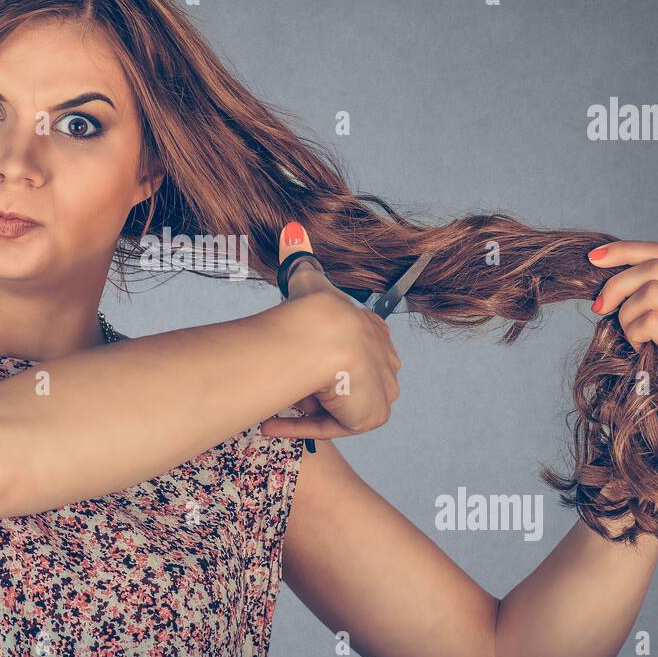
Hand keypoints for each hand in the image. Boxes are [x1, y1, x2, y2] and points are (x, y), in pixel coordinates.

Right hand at [260, 222, 402, 441]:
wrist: (322, 333)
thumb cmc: (310, 306)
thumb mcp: (306, 277)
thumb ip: (298, 255)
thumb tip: (292, 228)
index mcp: (373, 328)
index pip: (360, 350)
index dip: (327, 363)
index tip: (299, 368)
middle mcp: (383, 357)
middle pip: (350, 383)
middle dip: (318, 389)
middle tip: (283, 385)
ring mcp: (381, 388)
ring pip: (341, 406)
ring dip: (309, 407)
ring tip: (278, 398)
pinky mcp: (373, 415)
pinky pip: (337, 428)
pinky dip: (305, 427)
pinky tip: (274, 421)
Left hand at [588, 240, 657, 420]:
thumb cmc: (644, 361)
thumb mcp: (638, 314)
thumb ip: (633, 287)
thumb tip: (598, 258)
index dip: (624, 250)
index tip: (592, 258)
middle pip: (655, 268)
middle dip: (616, 284)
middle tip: (600, 308)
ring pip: (654, 292)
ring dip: (627, 314)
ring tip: (630, 336)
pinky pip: (652, 321)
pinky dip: (634, 333)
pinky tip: (639, 349)